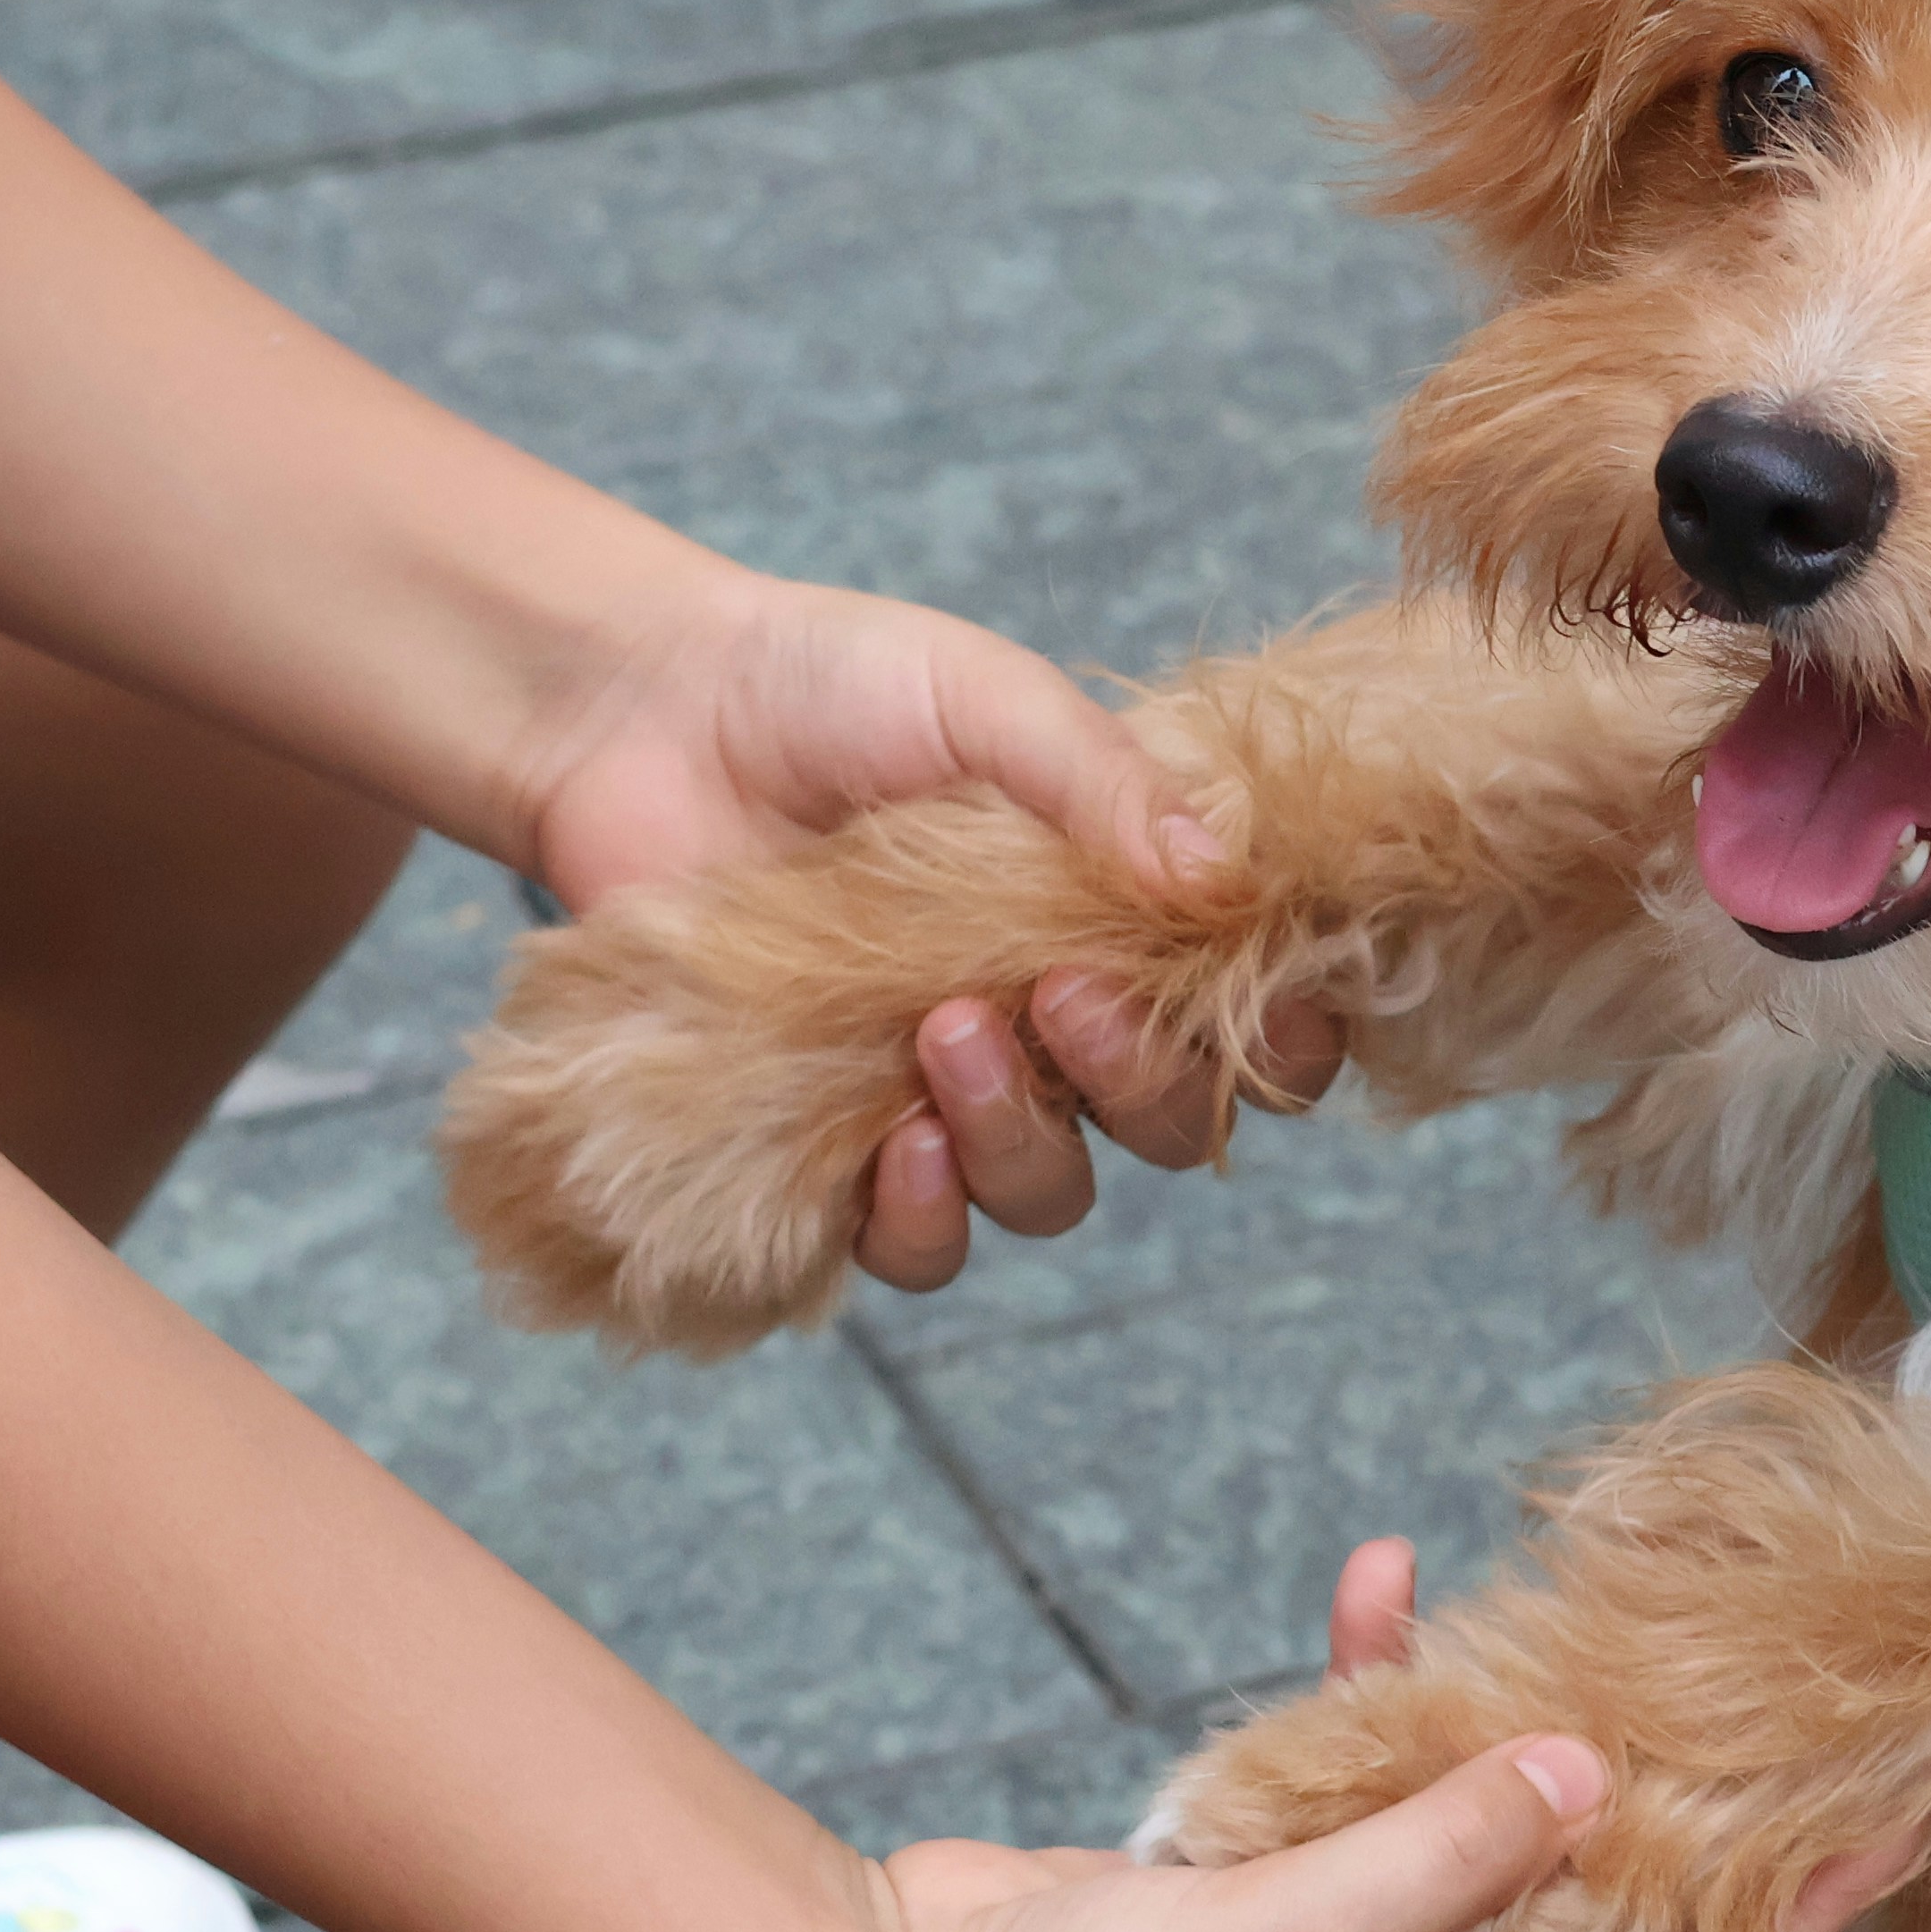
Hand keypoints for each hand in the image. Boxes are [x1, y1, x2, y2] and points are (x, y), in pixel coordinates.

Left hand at [501, 560, 1336, 1293]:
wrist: (641, 713)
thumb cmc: (830, 686)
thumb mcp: (986, 697)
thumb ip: (1104, 780)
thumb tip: (1220, 878)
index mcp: (1127, 924)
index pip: (1262, 1028)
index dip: (1289, 1044)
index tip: (1266, 1002)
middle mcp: (1056, 1026)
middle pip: (1170, 1128)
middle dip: (1142, 1083)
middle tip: (1061, 995)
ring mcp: (947, 1093)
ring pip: (1050, 1193)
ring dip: (1024, 1141)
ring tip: (944, 1038)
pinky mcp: (832, 1144)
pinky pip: (915, 1245)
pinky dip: (926, 1218)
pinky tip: (898, 1146)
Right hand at [832, 1544, 1913, 1931]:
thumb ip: (1441, 1856)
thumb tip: (1589, 1771)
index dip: (1796, 1925)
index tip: (1900, 1828)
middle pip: (1603, 1913)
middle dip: (1685, 1805)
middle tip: (1799, 1697)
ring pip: (1486, 1829)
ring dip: (1521, 1725)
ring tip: (1584, 1616)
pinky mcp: (1268, 1888)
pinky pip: (1367, 1781)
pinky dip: (1375, 1690)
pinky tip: (1379, 1579)